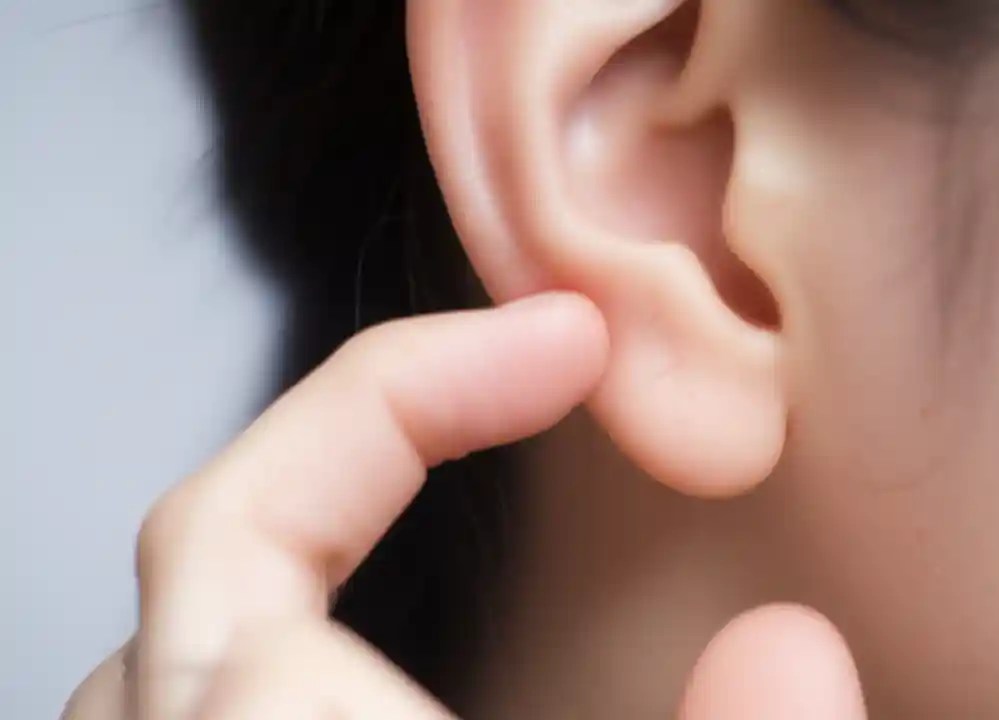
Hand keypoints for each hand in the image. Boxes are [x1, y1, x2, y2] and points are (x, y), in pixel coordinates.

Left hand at [61, 293, 863, 719]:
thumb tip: (792, 645)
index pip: (249, 527)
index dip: (404, 392)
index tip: (561, 346)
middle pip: (197, 571)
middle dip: (357, 440)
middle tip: (508, 384)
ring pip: (161, 666)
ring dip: (286, 550)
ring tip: (413, 498)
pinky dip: (254, 672)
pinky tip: (363, 684)